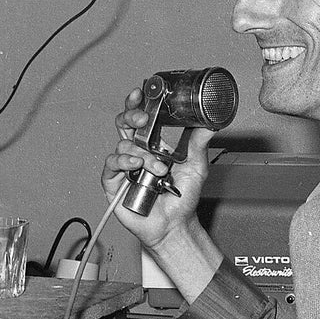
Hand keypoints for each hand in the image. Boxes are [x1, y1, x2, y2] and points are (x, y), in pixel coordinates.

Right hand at [101, 88, 218, 251]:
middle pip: (124, 124)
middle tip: (143, 117)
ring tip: (157, 169)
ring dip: (141, 154)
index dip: (137, 104)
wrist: (174, 225)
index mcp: (152, 145)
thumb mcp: (196, 167)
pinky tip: (135, 166)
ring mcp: (124, 167)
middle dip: (131, 115)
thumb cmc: (182, 199)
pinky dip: (122, 162)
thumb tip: (208, 124)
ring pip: (122, 146)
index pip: (141, 118)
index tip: (141, 93)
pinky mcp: (114, 183)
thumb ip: (198, 144)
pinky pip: (111, 165)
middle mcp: (136, 152)